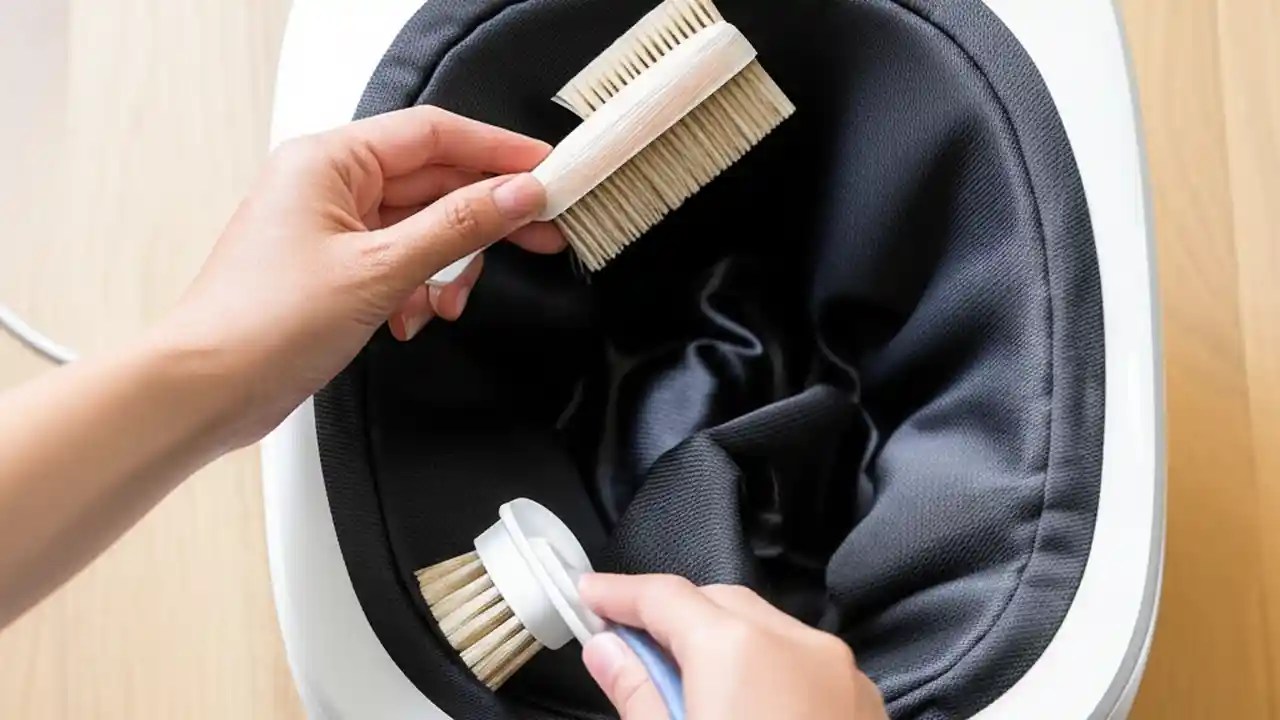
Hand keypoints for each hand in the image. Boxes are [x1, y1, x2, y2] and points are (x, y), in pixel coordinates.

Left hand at [155, 105, 562, 445]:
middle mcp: (328, 185)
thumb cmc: (263, 323)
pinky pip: (400, 263)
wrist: (208, 389)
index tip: (547, 169)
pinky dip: (418, 290)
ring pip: (421, 229)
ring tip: (447, 304)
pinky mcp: (335, 269)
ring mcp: (331, 229)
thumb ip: (458, 227)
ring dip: (446, 268)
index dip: (497, 150)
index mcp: (328, 161)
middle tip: (540, 234)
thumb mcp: (380, 270)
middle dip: (483, 217)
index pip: (433, 134)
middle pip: (433, 183)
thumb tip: (517, 193)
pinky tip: (412, 320)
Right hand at [578, 573, 888, 719]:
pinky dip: (764, 665)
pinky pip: (802, 660)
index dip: (618, 593)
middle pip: (716, 602)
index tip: (589, 597)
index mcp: (738, 650)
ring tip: (680, 684)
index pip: (663, 596)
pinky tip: (740, 706)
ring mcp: (839, 672)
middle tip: (622, 641)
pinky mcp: (862, 702)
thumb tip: (609, 652)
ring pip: (764, 627)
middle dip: (669, 616)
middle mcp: (796, 645)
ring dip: (718, 640)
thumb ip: (638, 693)